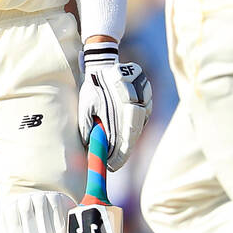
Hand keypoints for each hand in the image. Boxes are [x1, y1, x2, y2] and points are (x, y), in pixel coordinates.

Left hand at [78, 45, 151, 170]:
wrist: (105, 65)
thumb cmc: (92, 87)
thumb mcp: (86, 107)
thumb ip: (87, 127)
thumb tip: (91, 147)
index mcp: (118, 108)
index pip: (122, 138)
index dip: (118, 155)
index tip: (112, 167)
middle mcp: (134, 105)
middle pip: (132, 135)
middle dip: (123, 152)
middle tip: (115, 164)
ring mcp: (143, 100)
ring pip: (139, 127)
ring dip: (130, 141)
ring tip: (119, 153)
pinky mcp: (147, 96)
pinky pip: (144, 117)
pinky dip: (135, 128)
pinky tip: (126, 136)